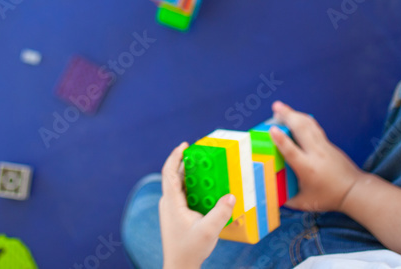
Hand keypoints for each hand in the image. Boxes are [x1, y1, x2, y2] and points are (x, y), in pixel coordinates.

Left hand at [159, 142, 235, 268]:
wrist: (179, 267)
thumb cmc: (190, 250)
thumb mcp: (209, 230)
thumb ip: (221, 212)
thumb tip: (231, 195)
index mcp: (172, 202)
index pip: (169, 172)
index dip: (175, 156)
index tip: (184, 145)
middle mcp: (168, 203)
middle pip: (174, 176)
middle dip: (185, 163)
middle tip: (200, 153)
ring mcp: (171, 210)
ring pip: (178, 186)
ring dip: (189, 175)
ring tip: (204, 167)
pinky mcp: (175, 216)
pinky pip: (182, 195)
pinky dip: (192, 187)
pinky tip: (205, 189)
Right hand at [269, 101, 364, 213]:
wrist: (354, 190)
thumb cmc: (329, 198)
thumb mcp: (305, 203)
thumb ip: (287, 199)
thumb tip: (271, 195)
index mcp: (307, 168)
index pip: (292, 151)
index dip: (281, 140)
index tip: (272, 129)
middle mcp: (316, 154)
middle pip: (301, 129)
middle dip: (288, 115)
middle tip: (275, 106)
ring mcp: (324, 147)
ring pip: (308, 125)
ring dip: (295, 114)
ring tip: (282, 108)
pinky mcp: (328, 144)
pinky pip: (314, 127)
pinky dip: (303, 119)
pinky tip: (297, 116)